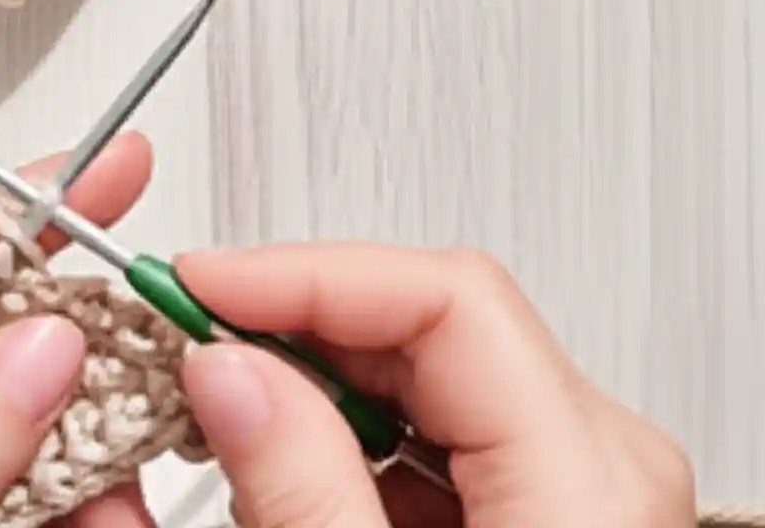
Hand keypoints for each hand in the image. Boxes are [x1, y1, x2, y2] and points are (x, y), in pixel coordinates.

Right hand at [174, 245, 696, 526]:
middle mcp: (594, 470)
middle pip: (430, 327)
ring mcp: (562, 489)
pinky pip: (419, 435)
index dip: (308, 274)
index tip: (201, 288)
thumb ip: (296, 489)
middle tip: (183, 335)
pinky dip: (332, 430)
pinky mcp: (521, 513)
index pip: (446, 302)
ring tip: (209, 400)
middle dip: (291, 321)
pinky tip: (270, 453)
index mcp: (585, 485)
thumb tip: (227, 372)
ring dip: (302, 375)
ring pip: (418, 376)